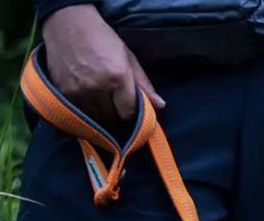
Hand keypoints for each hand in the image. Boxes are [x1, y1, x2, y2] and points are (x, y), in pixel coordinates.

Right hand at [42, 4, 164, 122]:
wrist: (66, 21)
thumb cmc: (102, 37)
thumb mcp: (128, 57)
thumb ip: (144, 84)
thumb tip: (160, 106)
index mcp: (117, 77)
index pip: (128, 113)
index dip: (131, 112)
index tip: (129, 106)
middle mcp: (97, 86)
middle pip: (112, 117)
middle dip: (116, 112)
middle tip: (115, 100)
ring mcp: (78, 90)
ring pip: (95, 117)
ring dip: (101, 112)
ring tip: (101, 97)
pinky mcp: (63, 91)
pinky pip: (79, 111)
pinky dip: (85, 108)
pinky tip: (87, 95)